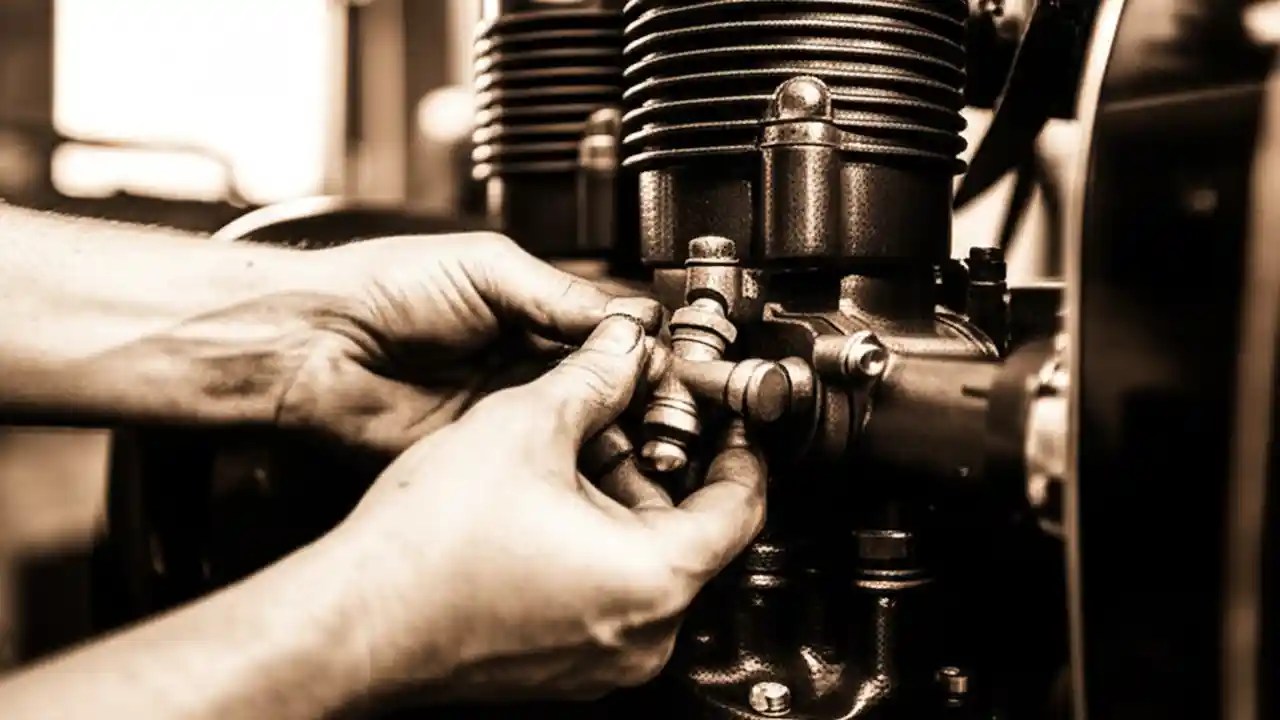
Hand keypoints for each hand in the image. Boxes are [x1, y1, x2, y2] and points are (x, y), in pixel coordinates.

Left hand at [278, 232, 659, 451]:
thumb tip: (629, 317)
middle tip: (670, 415)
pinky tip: (601, 467)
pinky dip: (576, 471)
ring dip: (620, 440)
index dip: (644, 353)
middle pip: (608, 391)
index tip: (674, 368)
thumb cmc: (383, 289)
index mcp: (535, 315)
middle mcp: (529, 367)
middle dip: (643, 402)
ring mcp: (509, 414)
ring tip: (649, 446)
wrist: (315, 344)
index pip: (611, 338)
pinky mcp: (486, 455)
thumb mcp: (486, 268)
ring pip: (585, 434)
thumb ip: (560, 294)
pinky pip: (542, 466)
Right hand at [321, 315, 765, 702]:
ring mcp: (600, 658)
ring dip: (621, 499)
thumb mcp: (525, 426)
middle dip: (660, 462)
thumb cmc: (426, 550)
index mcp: (654, 580)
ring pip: (642, 559)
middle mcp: (640, 635)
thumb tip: (623, 346)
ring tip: (572, 449)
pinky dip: (592, 540)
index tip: (729, 418)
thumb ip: (592, 375)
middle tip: (632, 413)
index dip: (740, 446)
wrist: (353, 619)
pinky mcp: (560, 663)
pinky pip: (604, 591)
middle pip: (688, 530)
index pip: (741, 506)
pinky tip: (545, 497)